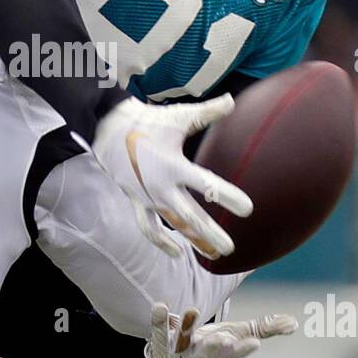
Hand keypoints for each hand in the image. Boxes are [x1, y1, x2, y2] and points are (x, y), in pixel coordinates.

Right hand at [92, 94, 252, 257]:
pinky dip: (161, 242)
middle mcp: (161, 186)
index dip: (227, 197)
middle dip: (211, 233)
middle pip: (190, 216)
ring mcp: (148, 197)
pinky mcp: (137, 202)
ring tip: (214, 256)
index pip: (206, 184)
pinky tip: (176, 253)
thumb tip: (232, 101)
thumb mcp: (178, 116)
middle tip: (230, 247)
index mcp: (174, 165)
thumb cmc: (148, 121)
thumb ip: (207, 112)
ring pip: (173, 226)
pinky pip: (148, 228)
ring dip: (194, 241)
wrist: (109, 129)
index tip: (247, 209)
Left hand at [145, 302, 296, 357]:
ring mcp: (180, 354)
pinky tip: (160, 306)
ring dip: (187, 328)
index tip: (253, 342)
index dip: (243, 348)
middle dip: (219, 348)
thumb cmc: (212, 345)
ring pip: (184, 343)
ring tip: (191, 310)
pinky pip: (159, 334)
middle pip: (212, 355)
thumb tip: (295, 323)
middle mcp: (203, 357)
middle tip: (226, 340)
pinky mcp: (161, 348)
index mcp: (224, 354)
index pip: (236, 352)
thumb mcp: (237, 335)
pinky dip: (160, 322)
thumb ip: (264, 329)